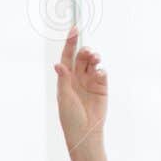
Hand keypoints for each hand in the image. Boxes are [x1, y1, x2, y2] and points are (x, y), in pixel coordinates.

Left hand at [55, 27, 107, 149]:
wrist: (85, 131)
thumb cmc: (70, 117)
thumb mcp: (64, 98)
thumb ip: (63, 80)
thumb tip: (58, 64)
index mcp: (66, 79)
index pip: (68, 57)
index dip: (70, 43)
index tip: (74, 29)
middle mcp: (78, 78)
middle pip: (82, 57)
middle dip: (85, 51)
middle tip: (88, 52)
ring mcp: (90, 81)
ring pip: (92, 63)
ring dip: (94, 57)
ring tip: (95, 58)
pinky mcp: (102, 87)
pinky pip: (102, 73)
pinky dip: (101, 70)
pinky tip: (99, 72)